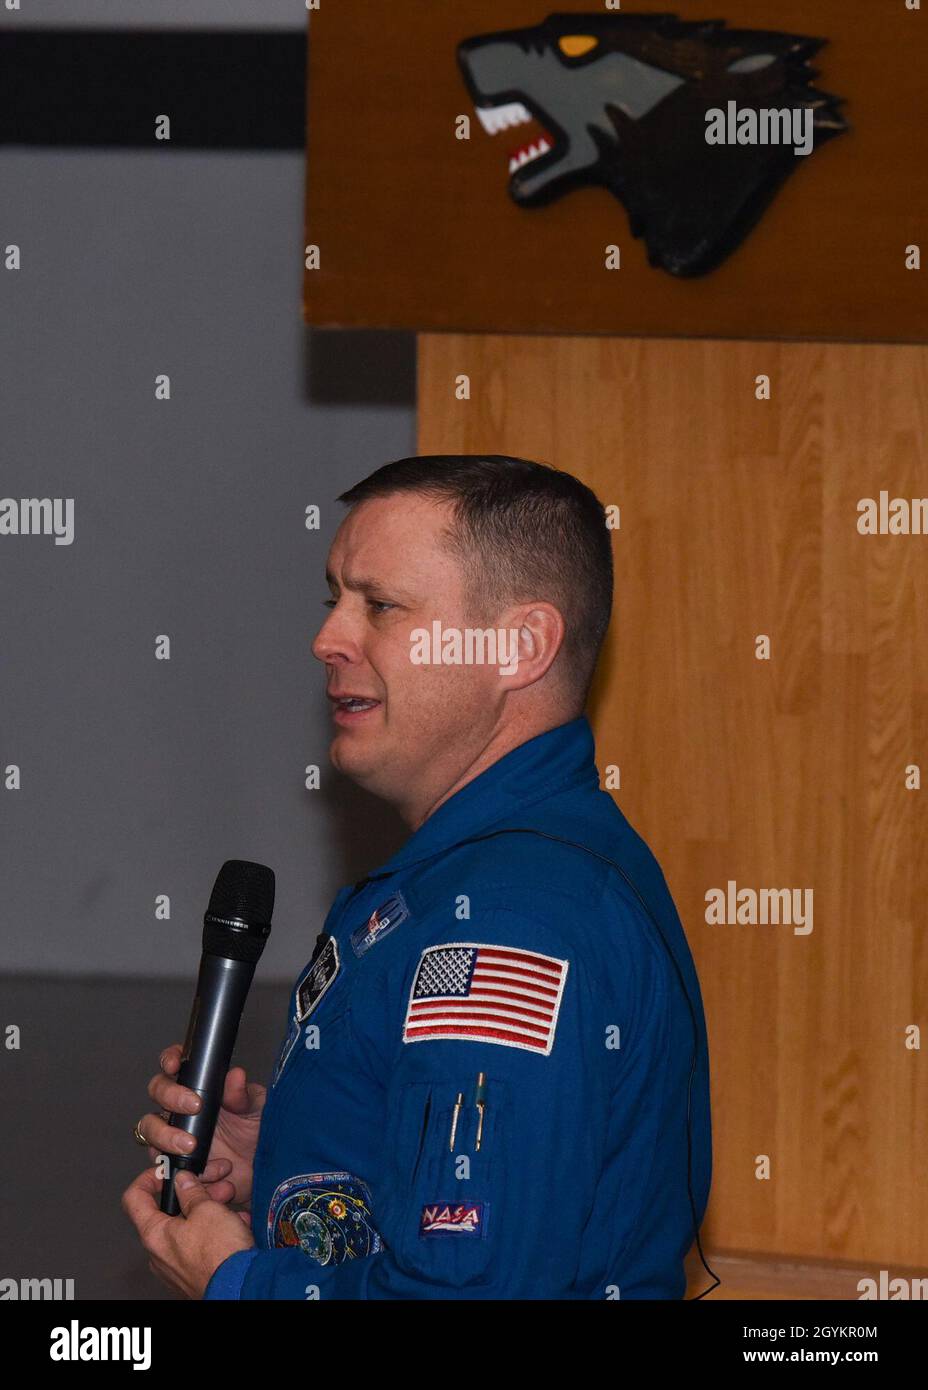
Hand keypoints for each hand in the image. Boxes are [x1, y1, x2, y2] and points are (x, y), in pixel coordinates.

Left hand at [122, 1166, 253, 1298]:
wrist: (239, 1288)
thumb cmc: (219, 1253)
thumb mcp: (207, 1209)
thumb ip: (191, 1191)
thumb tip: (182, 1180)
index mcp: (154, 1234)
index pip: (134, 1199)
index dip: (147, 1179)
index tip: (165, 1171)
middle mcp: (159, 1254)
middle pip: (168, 1214)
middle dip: (194, 1195)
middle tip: (215, 1186)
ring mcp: (174, 1268)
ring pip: (188, 1229)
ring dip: (210, 1213)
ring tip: (233, 1209)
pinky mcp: (192, 1277)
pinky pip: (199, 1247)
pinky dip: (215, 1234)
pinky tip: (237, 1227)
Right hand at [138, 1042, 266, 1207]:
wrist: (258, 1168)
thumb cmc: (255, 1130)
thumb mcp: (256, 1109)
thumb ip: (243, 1094)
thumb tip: (235, 1075)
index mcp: (199, 1084)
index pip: (175, 1064)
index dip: (169, 1059)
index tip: (174, 1065)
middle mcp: (180, 1106)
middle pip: (157, 1091)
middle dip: (170, 1097)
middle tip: (194, 1107)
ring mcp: (172, 1133)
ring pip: (149, 1128)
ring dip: (165, 1136)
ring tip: (191, 1146)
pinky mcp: (171, 1162)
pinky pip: (161, 1163)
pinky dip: (178, 1166)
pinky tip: (208, 1170)